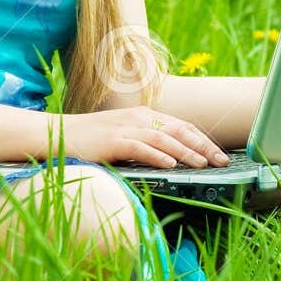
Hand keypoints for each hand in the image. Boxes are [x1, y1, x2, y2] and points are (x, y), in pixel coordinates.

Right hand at [55, 105, 229, 168]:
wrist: (59, 133)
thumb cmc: (92, 139)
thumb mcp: (125, 135)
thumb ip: (147, 142)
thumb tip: (173, 157)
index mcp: (145, 116)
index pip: (182, 126)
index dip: (203, 139)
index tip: (219, 153)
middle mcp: (139, 118)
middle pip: (179, 130)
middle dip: (203, 146)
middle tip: (221, 160)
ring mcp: (126, 128)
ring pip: (164, 139)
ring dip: (186, 152)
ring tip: (202, 164)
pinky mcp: (113, 141)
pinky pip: (140, 148)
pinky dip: (157, 156)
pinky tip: (170, 165)